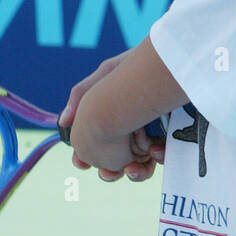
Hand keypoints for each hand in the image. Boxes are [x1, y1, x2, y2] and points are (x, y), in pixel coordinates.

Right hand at [58, 50, 164, 182]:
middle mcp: (131, 132)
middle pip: (116, 164)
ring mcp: (153, 137)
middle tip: (109, 172)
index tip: (82, 162)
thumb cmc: (137, 64)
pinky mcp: (173, 138)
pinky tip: (156, 151)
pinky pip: (163, 158)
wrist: (170, 61)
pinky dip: (157, 159)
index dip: (85, 159)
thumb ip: (81, 94)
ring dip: (134, 173)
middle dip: (110, 173)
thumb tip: (63, 123)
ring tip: (133, 169)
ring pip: (140, 167)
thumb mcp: (106, 74)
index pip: (95, 149)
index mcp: (112, 122)